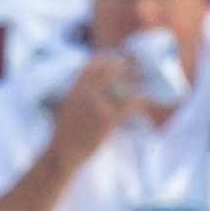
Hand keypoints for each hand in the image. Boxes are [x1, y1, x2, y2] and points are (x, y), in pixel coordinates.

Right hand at [45, 55, 144, 170]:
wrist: (63, 151)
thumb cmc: (65, 132)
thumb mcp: (66, 106)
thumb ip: (80, 93)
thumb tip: (95, 85)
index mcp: (76, 87)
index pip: (94, 64)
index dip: (109, 59)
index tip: (120, 60)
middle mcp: (86, 92)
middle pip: (112, 70)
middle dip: (128, 66)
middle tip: (141, 67)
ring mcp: (97, 104)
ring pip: (124, 86)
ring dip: (137, 82)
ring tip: (147, 81)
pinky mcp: (107, 118)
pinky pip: (128, 105)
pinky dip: (138, 102)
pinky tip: (144, 101)